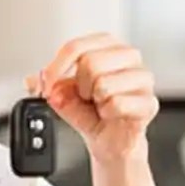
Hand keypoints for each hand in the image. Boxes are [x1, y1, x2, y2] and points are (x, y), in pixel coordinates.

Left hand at [25, 32, 157, 162]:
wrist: (108, 140)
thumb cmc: (90, 112)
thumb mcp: (61, 93)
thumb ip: (48, 83)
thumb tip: (35, 80)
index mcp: (107, 45)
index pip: (76, 46)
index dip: (56, 67)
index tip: (47, 83)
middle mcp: (128, 56)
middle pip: (90, 63)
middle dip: (79, 87)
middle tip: (85, 96)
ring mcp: (143, 78)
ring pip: (104, 83)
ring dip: (95, 100)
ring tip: (101, 104)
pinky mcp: (148, 102)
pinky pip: (116, 104)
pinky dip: (107, 114)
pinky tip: (112, 114)